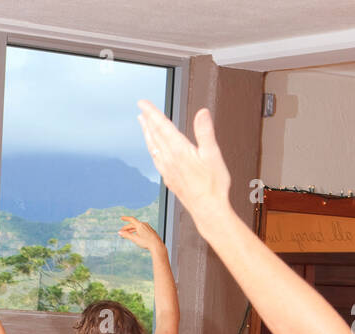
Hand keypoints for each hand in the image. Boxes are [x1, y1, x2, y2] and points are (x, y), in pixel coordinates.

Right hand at [118, 216, 163, 253]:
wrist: (156, 245)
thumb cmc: (146, 242)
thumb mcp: (135, 239)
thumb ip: (127, 235)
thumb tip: (119, 232)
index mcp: (140, 225)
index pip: (131, 219)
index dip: (126, 218)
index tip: (121, 218)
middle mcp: (144, 224)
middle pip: (134, 224)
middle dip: (127, 227)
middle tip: (122, 231)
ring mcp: (148, 227)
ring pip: (138, 227)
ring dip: (132, 229)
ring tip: (128, 233)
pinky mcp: (150, 230)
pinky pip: (142, 228)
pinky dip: (137, 230)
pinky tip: (136, 234)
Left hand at [137, 102, 231, 225]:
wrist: (208, 209)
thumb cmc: (213, 185)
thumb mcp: (213, 155)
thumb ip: (205, 132)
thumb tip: (202, 112)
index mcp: (179, 150)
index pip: (162, 126)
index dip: (152, 113)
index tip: (143, 103)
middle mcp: (169, 160)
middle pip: (154, 135)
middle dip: (147, 121)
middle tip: (141, 110)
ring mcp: (167, 170)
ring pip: (153, 148)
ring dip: (147, 134)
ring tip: (143, 125)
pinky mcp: (169, 179)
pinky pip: (156, 160)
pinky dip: (153, 149)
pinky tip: (154, 150)